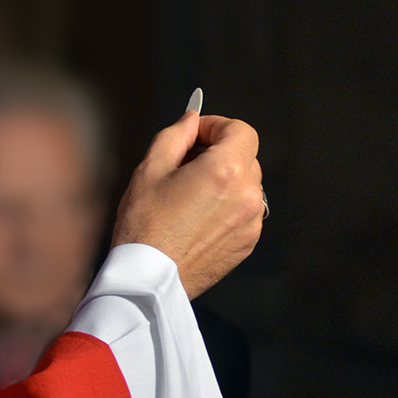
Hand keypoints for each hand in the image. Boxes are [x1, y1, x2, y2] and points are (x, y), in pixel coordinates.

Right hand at [112, 111, 264, 298]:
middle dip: (217, 153)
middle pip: (244, 156)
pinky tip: (196, 217)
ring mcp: (252, 221)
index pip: (241, 131)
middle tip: (183, 164)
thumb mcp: (150, 168)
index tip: (196, 134)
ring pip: (245, 184)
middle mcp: (248, 194)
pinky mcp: (248, 242)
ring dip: (223, 180)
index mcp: (226, 171)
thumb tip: (191, 120)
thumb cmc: (145, 224)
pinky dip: (226, 205)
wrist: (151, 277)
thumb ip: (175, 135)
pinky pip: (244, 210)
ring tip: (188, 194)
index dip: (217, 126)